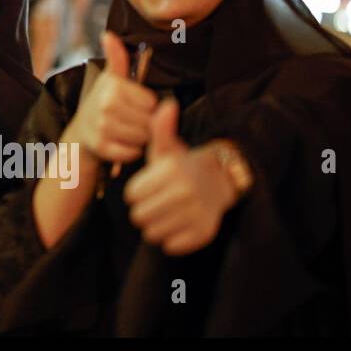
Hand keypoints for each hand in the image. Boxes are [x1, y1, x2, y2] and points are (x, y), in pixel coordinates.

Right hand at [62, 31, 156, 164]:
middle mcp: (105, 105)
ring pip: (143, 138)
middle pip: (149, 121)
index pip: (152, 103)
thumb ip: (117, 59)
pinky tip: (123, 143)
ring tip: (129, 131)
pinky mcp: (101, 147)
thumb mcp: (112, 78)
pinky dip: (132, 151)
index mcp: (113, 87)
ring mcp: (102, 127)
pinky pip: (132, 152)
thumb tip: (108, 34)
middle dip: (146, 123)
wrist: (82, 130)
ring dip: (140, 138)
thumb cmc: (104, 102)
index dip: (148, 106)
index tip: (136, 105)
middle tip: (133, 120)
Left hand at [123, 100, 236, 255]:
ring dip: (155, 226)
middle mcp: (185, 192)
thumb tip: (167, 104)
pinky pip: (171, 246)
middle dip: (143, 210)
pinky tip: (178, 224)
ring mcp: (196, 214)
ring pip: (152, 233)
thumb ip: (160, 128)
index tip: (146, 188)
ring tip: (165, 213)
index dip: (135, 192)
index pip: (131, 195)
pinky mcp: (203, 233)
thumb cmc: (182, 165)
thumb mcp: (168, 147)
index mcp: (172, 171)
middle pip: (139, 216)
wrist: (219, 181)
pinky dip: (171, 238)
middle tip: (154, 203)